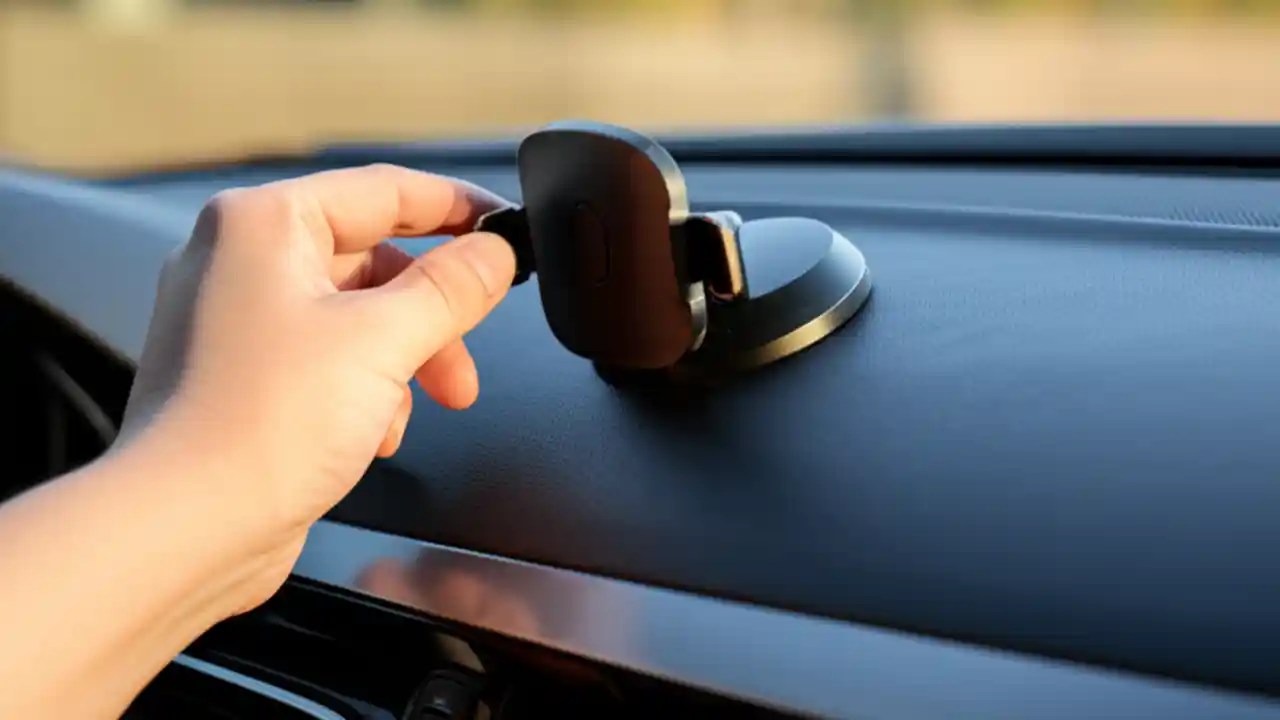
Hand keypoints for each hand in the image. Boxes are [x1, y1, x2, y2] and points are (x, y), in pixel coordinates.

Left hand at [118, 163, 515, 609]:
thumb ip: (451, 287)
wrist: (186, 530)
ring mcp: (236, 322)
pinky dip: (367, 392)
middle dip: (433, 314)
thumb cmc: (260, 426)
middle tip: (470, 350)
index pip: (383, 190)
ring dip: (405, 361)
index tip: (503, 228)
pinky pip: (329, 361)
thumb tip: (494, 252)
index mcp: (264, 224)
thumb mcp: (384, 341)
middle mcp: (241, 261)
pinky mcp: (242, 378)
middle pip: (374, 261)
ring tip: (429, 405)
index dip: (455, 207)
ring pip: (357, 317)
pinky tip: (375, 434)